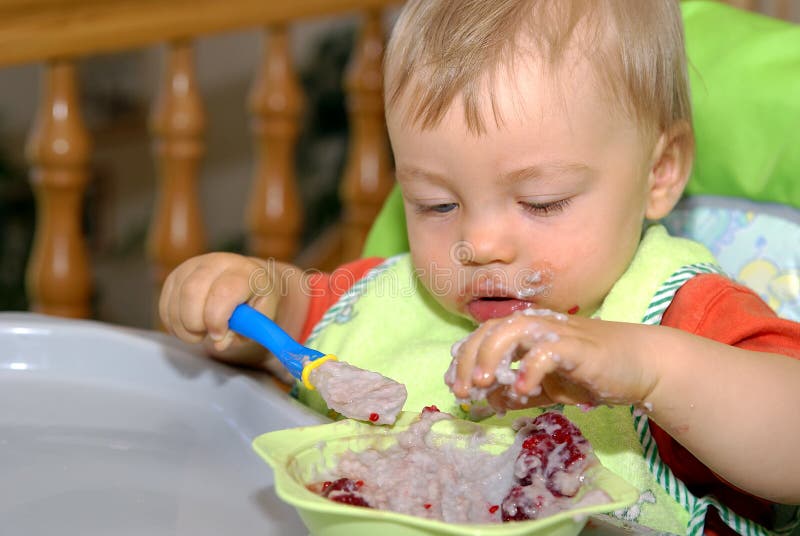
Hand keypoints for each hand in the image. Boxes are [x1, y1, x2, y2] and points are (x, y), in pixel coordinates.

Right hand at [159, 252, 277, 353]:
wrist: (247, 281)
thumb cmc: (255, 301)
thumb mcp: (261, 317)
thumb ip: (245, 330)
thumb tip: (219, 343)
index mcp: (244, 272)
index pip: (223, 292)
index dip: (217, 319)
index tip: (219, 335)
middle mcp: (216, 263)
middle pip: (191, 292)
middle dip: (194, 324)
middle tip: (205, 335)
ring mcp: (192, 267)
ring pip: (174, 301)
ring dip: (183, 328)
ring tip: (199, 333)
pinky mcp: (175, 276)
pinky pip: (164, 305)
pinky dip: (172, 324)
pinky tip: (188, 327)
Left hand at [447, 310, 658, 411]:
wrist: (637, 366)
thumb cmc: (590, 371)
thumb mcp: (546, 386)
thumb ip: (517, 390)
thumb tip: (489, 400)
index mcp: (525, 331)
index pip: (483, 335)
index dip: (464, 358)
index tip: (454, 385)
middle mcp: (536, 325)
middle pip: (490, 330)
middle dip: (471, 359)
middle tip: (464, 390)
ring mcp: (557, 333)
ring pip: (513, 331)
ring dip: (492, 356)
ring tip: (485, 384)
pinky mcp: (578, 347)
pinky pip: (547, 352)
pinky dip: (530, 369)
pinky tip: (522, 391)